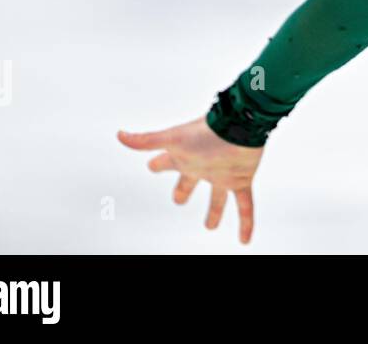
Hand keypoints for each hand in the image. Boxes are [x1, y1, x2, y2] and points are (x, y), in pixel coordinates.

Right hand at [118, 118, 263, 243]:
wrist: (240, 127)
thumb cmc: (206, 131)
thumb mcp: (172, 138)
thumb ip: (146, 141)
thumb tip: (121, 135)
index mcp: (185, 156)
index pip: (166, 162)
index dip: (158, 164)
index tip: (152, 166)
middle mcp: (204, 165)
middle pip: (190, 182)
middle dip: (184, 190)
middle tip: (179, 200)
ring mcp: (223, 174)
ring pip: (218, 198)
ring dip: (215, 211)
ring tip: (210, 226)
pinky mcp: (241, 180)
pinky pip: (244, 206)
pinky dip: (246, 223)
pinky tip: (245, 240)